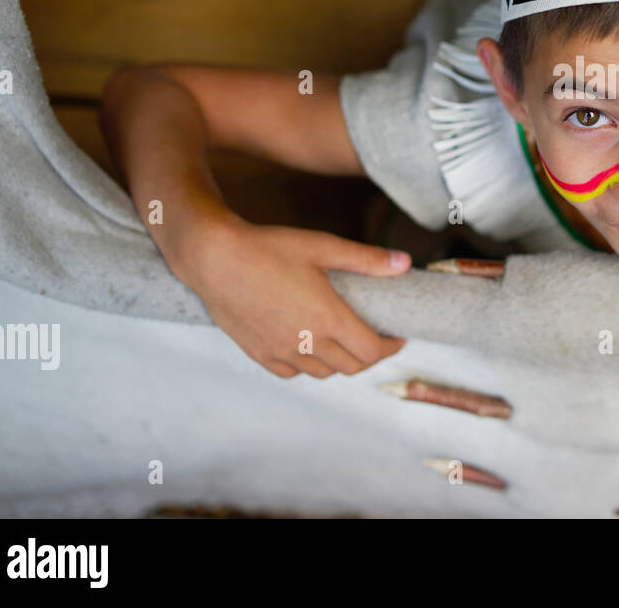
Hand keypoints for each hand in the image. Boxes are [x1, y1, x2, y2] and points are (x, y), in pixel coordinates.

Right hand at [170, 213, 411, 378]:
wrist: (214, 258)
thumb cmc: (268, 248)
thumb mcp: (322, 246)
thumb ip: (366, 259)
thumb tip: (404, 263)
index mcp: (327, 318)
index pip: (371, 351)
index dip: (390, 347)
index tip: (397, 336)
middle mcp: (305, 342)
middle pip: (351, 366)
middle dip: (370, 355)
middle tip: (376, 338)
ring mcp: (280, 351)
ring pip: (322, 373)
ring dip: (340, 362)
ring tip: (345, 342)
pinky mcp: (258, 353)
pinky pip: (292, 373)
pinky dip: (308, 365)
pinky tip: (310, 347)